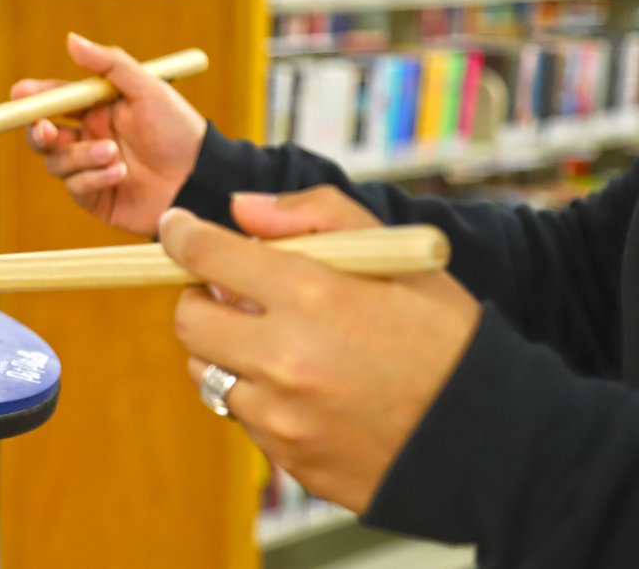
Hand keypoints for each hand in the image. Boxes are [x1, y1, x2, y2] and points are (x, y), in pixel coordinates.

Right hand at [11, 33, 207, 236]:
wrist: (200, 178)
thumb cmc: (179, 130)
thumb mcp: (148, 88)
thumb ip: (110, 64)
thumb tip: (71, 40)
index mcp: (98, 110)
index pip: (56, 101)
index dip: (35, 98)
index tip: (21, 94)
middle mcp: (89, 139)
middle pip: (44, 136)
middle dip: (40, 132)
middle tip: (48, 130)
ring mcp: (90, 169)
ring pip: (58, 163)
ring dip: (82, 156)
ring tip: (115, 154)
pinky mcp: (97, 198)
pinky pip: (77, 187)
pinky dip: (94, 178)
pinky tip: (119, 173)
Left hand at [159, 186, 480, 513]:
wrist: (492, 441)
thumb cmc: (446, 337)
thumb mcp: (400, 255)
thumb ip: (316, 216)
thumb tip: (241, 210)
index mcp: (313, 298)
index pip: (207, 257)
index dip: (181, 236)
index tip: (176, 230)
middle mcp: (286, 361)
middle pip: (188, 323)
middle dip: (200, 299)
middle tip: (230, 293)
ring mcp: (282, 418)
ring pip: (209, 374)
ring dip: (228, 351)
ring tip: (279, 343)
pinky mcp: (288, 459)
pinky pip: (244, 418)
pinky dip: (258, 396)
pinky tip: (307, 388)